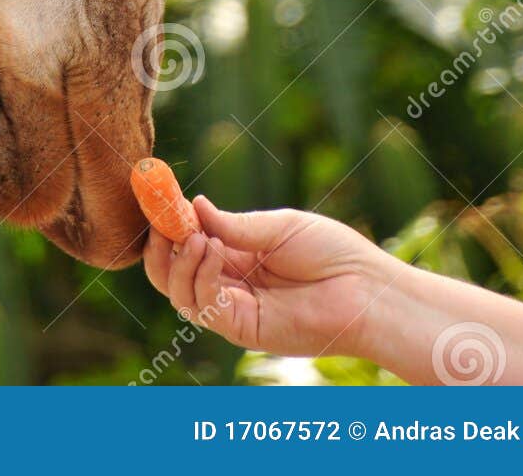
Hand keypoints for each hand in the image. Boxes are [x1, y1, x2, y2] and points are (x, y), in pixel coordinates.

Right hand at [143, 195, 383, 357]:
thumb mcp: (279, 227)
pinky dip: (200, 275)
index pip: (188, 242)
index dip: (169, 221)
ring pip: (180, 293)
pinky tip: (211, 251)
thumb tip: (194, 206)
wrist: (367, 290)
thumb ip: (234, 225)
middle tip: (159, 217)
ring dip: (177, 261)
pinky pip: (205, 306)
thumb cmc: (333, 253)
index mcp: (238, 256)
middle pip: (172, 273)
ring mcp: (235, 308)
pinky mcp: (243, 328)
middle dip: (159, 245)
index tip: (155, 193)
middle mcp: (230, 284)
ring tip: (193, 235)